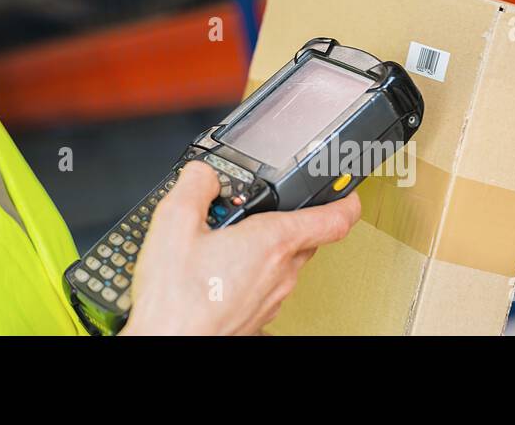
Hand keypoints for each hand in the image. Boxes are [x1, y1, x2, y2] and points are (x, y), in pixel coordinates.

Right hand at [119, 159, 360, 335]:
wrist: (170, 341)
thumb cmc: (177, 297)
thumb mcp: (174, 220)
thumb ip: (198, 183)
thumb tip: (205, 174)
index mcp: (272, 243)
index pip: (335, 219)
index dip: (345, 200)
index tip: (344, 190)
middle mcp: (282, 273)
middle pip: (306, 237)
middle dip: (286, 217)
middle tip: (255, 208)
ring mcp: (273, 298)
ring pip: (285, 262)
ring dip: (265, 246)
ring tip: (226, 239)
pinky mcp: (259, 316)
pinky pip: (266, 284)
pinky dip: (251, 270)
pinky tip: (218, 269)